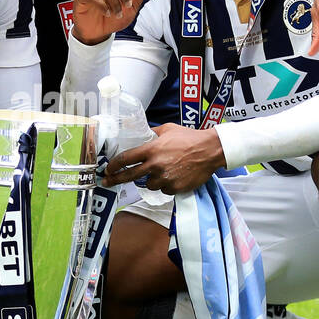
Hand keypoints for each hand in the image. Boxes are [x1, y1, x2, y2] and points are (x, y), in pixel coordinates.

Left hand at [102, 124, 224, 193]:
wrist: (210, 150)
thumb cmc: (190, 138)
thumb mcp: (168, 129)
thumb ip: (152, 133)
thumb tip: (143, 135)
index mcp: (152, 150)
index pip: (126, 159)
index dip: (114, 165)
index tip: (108, 169)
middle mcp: (155, 165)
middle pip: (129, 176)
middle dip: (116, 179)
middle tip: (107, 182)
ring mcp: (165, 178)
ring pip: (149, 184)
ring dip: (152, 179)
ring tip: (163, 171)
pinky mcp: (174, 188)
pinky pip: (164, 189)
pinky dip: (166, 184)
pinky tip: (174, 175)